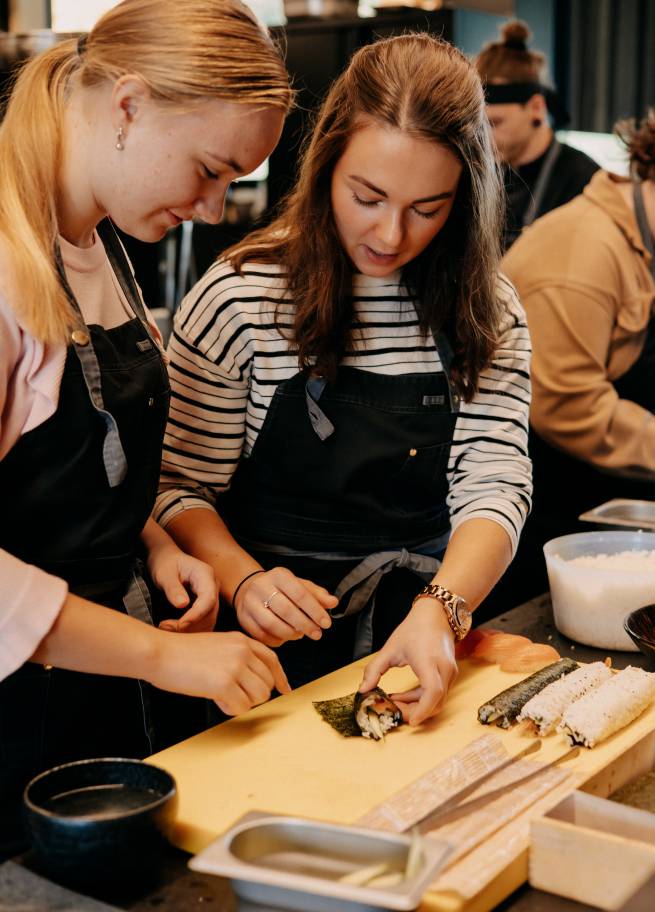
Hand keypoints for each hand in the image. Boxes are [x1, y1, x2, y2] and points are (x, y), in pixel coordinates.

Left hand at [147, 542, 217, 632]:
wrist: (166, 559)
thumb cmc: (165, 563)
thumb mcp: (164, 573)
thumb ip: (173, 588)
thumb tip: (182, 605)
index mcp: (205, 575)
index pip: (208, 599)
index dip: (196, 615)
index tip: (179, 625)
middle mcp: (212, 586)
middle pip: (210, 613)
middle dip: (190, 625)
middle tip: (166, 627)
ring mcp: (211, 596)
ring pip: (208, 620)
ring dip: (190, 630)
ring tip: (166, 628)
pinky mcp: (205, 605)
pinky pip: (203, 622)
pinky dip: (191, 629)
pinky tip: (174, 629)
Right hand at [150, 630, 290, 715]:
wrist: (160, 652)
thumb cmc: (181, 651)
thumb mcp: (217, 644)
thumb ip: (237, 657)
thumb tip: (251, 680)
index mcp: (241, 640)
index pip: (272, 660)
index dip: (280, 677)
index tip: (284, 689)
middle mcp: (243, 651)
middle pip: (267, 683)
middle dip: (254, 695)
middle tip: (234, 696)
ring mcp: (235, 667)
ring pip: (259, 696)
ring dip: (243, 702)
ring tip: (223, 697)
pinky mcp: (224, 684)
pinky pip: (242, 707)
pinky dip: (231, 709)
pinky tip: (217, 700)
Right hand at [235, 566, 337, 646]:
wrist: (250, 589)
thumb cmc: (280, 589)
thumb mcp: (300, 585)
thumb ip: (317, 594)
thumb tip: (333, 603)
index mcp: (279, 575)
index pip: (300, 594)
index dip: (315, 610)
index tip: (326, 623)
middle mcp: (262, 587)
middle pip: (286, 610)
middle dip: (305, 625)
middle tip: (317, 634)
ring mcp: (250, 603)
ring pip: (272, 624)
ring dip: (290, 634)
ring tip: (300, 634)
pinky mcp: (243, 619)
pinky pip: (262, 635)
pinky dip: (277, 640)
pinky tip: (285, 638)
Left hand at [358, 598, 457, 725]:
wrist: (437, 614)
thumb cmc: (414, 629)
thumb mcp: (390, 648)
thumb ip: (374, 670)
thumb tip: (363, 690)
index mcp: (430, 661)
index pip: (433, 692)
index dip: (422, 709)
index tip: (411, 721)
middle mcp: (444, 669)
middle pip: (435, 703)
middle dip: (414, 711)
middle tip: (392, 709)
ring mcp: (450, 673)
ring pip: (438, 701)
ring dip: (417, 706)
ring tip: (395, 700)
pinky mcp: (450, 674)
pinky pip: (438, 694)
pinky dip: (422, 699)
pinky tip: (405, 695)